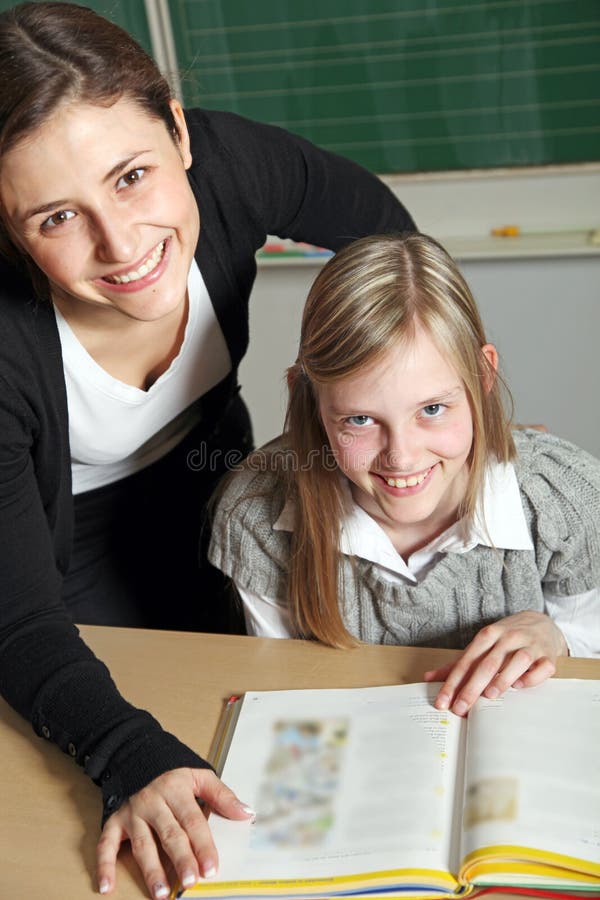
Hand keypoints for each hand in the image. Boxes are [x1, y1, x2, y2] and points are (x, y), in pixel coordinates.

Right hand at [96, 767, 253, 898]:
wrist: (135, 752)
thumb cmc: (171, 769)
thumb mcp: (199, 774)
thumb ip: (222, 795)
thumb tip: (246, 813)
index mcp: (176, 790)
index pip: (193, 820)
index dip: (203, 845)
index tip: (212, 867)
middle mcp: (153, 802)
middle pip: (170, 835)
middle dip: (181, 859)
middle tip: (190, 882)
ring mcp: (132, 813)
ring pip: (143, 845)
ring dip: (151, 870)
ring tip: (161, 893)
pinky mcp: (114, 820)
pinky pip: (106, 844)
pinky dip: (104, 865)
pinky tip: (107, 886)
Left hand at [423, 611, 567, 716]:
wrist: (541, 623)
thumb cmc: (506, 638)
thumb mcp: (482, 645)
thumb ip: (458, 663)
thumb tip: (429, 677)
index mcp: (488, 635)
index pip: (467, 660)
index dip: (453, 682)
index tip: (443, 701)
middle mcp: (508, 638)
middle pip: (488, 663)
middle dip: (472, 687)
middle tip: (460, 708)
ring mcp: (530, 645)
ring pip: (517, 661)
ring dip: (503, 679)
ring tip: (489, 696)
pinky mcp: (548, 656)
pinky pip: (542, 667)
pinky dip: (532, 677)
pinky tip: (521, 686)